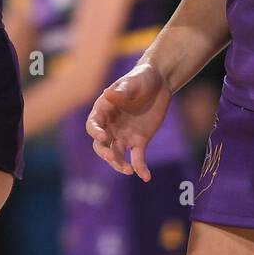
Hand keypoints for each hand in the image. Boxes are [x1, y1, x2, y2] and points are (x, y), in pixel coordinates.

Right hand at [85, 62, 172, 180]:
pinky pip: (137, 158)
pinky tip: (146, 176)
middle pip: (101, 145)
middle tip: (112, 158)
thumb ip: (122, 90)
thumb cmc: (142, 78)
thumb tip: (108, 94)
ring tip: (129, 170)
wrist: (160, 82)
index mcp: (104, 109)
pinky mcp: (139, 141)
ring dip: (119, 164)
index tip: (102, 137)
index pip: (93, 124)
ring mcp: (124, 135)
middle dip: (104, 153)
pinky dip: (140, 168)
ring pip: (116, 154)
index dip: (95, 132)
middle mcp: (111, 125)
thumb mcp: (133, 82)